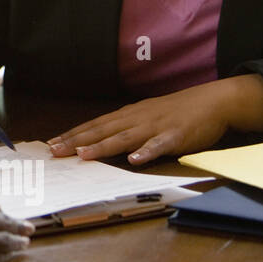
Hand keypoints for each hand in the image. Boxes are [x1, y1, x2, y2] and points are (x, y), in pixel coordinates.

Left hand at [47, 79, 240, 164]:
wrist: (212, 101)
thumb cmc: (176, 111)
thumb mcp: (145, 117)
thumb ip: (125, 128)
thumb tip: (100, 139)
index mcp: (128, 115)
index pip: (94, 125)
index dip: (72, 134)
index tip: (50, 144)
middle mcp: (136, 119)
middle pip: (102, 130)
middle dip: (76, 141)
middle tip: (54, 151)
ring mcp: (155, 127)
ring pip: (125, 137)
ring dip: (103, 146)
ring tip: (83, 155)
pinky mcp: (176, 136)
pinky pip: (159, 145)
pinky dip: (147, 151)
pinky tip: (135, 160)